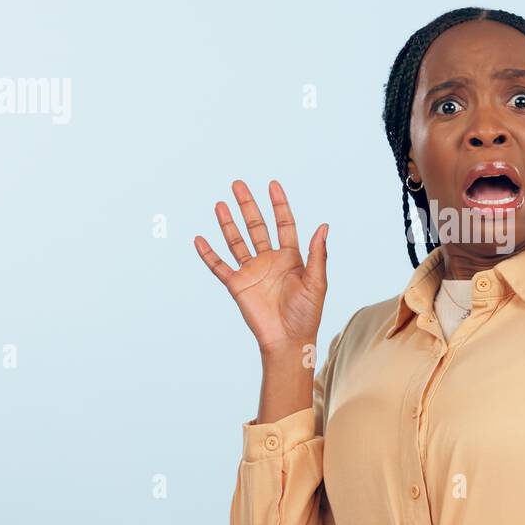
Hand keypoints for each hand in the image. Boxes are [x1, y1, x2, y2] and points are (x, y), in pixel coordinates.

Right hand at [194, 179, 328, 354]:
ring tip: (220, 204)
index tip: (273, 185)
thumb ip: (318, 254)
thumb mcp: (317, 281)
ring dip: (228, 223)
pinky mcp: (237, 285)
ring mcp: (252, 271)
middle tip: (238, 184)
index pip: (284, 224)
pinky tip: (200, 239)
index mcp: (291, 257)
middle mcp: (269, 260)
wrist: (288, 339)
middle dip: (248, 205)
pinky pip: (219, 266)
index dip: (279, 204)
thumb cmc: (307, 314)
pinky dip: (208, 254)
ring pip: (237, 241)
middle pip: (256, 226)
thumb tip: (324, 226)